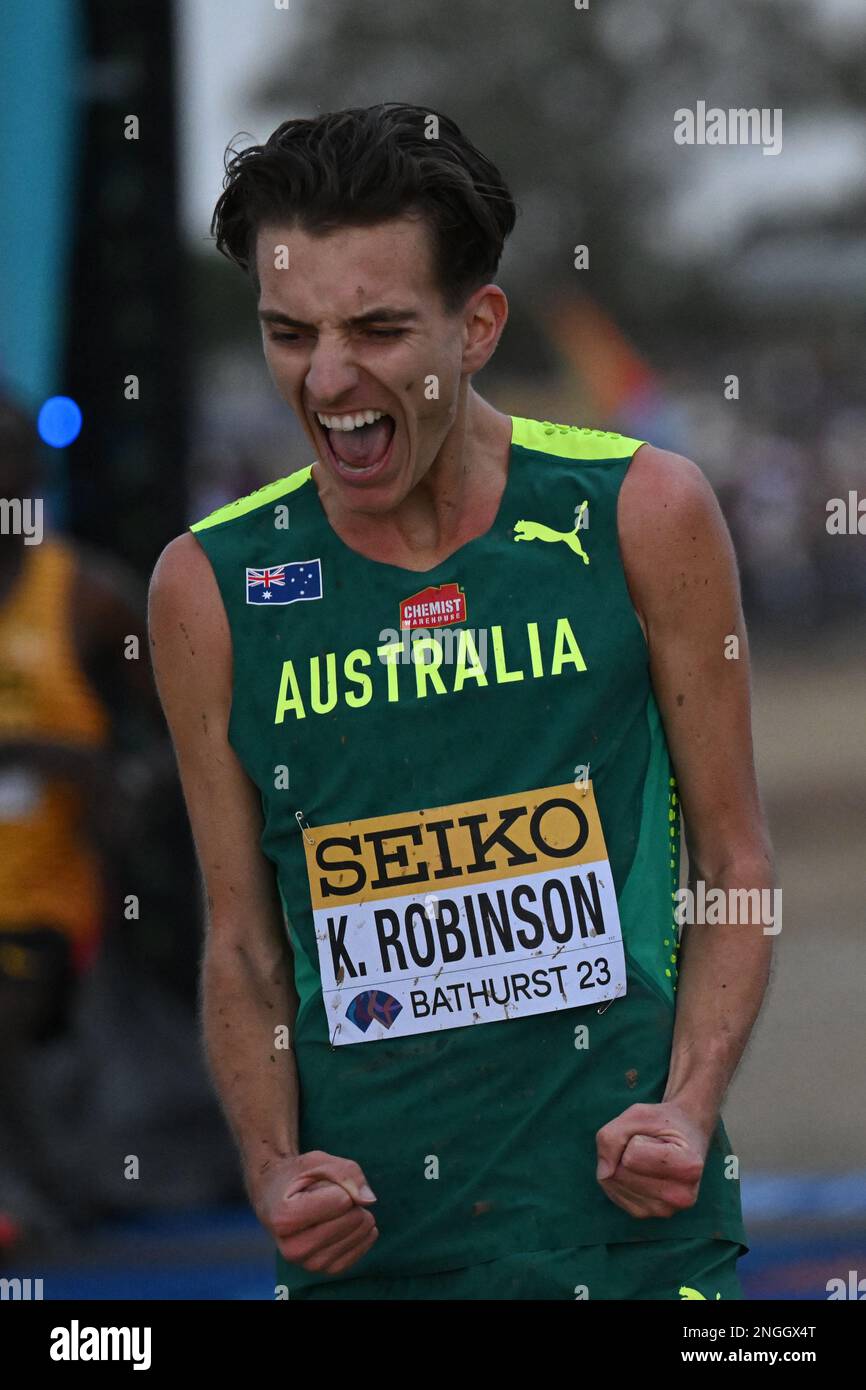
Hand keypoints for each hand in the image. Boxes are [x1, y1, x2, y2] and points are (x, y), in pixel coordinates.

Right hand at [254, 1150, 378, 1274]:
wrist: (277, 1199)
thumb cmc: (298, 1176)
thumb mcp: (318, 1161)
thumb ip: (346, 1173)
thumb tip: (369, 1201)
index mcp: (284, 1218)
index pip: (341, 1201)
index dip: (339, 1185)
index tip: (319, 1185)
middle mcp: (293, 1248)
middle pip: (351, 1219)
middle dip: (352, 1200)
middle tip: (328, 1196)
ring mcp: (309, 1264)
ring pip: (357, 1235)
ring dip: (358, 1216)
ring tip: (336, 1209)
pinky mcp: (325, 1270)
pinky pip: (358, 1252)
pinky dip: (362, 1234)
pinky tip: (352, 1224)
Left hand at [595, 1102, 711, 1218]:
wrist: (685, 1135)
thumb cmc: (663, 1122)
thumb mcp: (639, 1114)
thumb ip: (613, 1136)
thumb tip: (604, 1174)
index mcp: (689, 1168)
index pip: (632, 1157)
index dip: (635, 1138)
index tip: (658, 1137)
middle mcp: (680, 1197)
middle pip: (620, 1172)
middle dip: (625, 1151)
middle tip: (651, 1145)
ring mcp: (663, 1210)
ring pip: (613, 1182)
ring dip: (620, 1163)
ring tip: (647, 1157)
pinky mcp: (645, 1214)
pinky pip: (612, 1191)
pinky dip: (617, 1174)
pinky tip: (640, 1170)